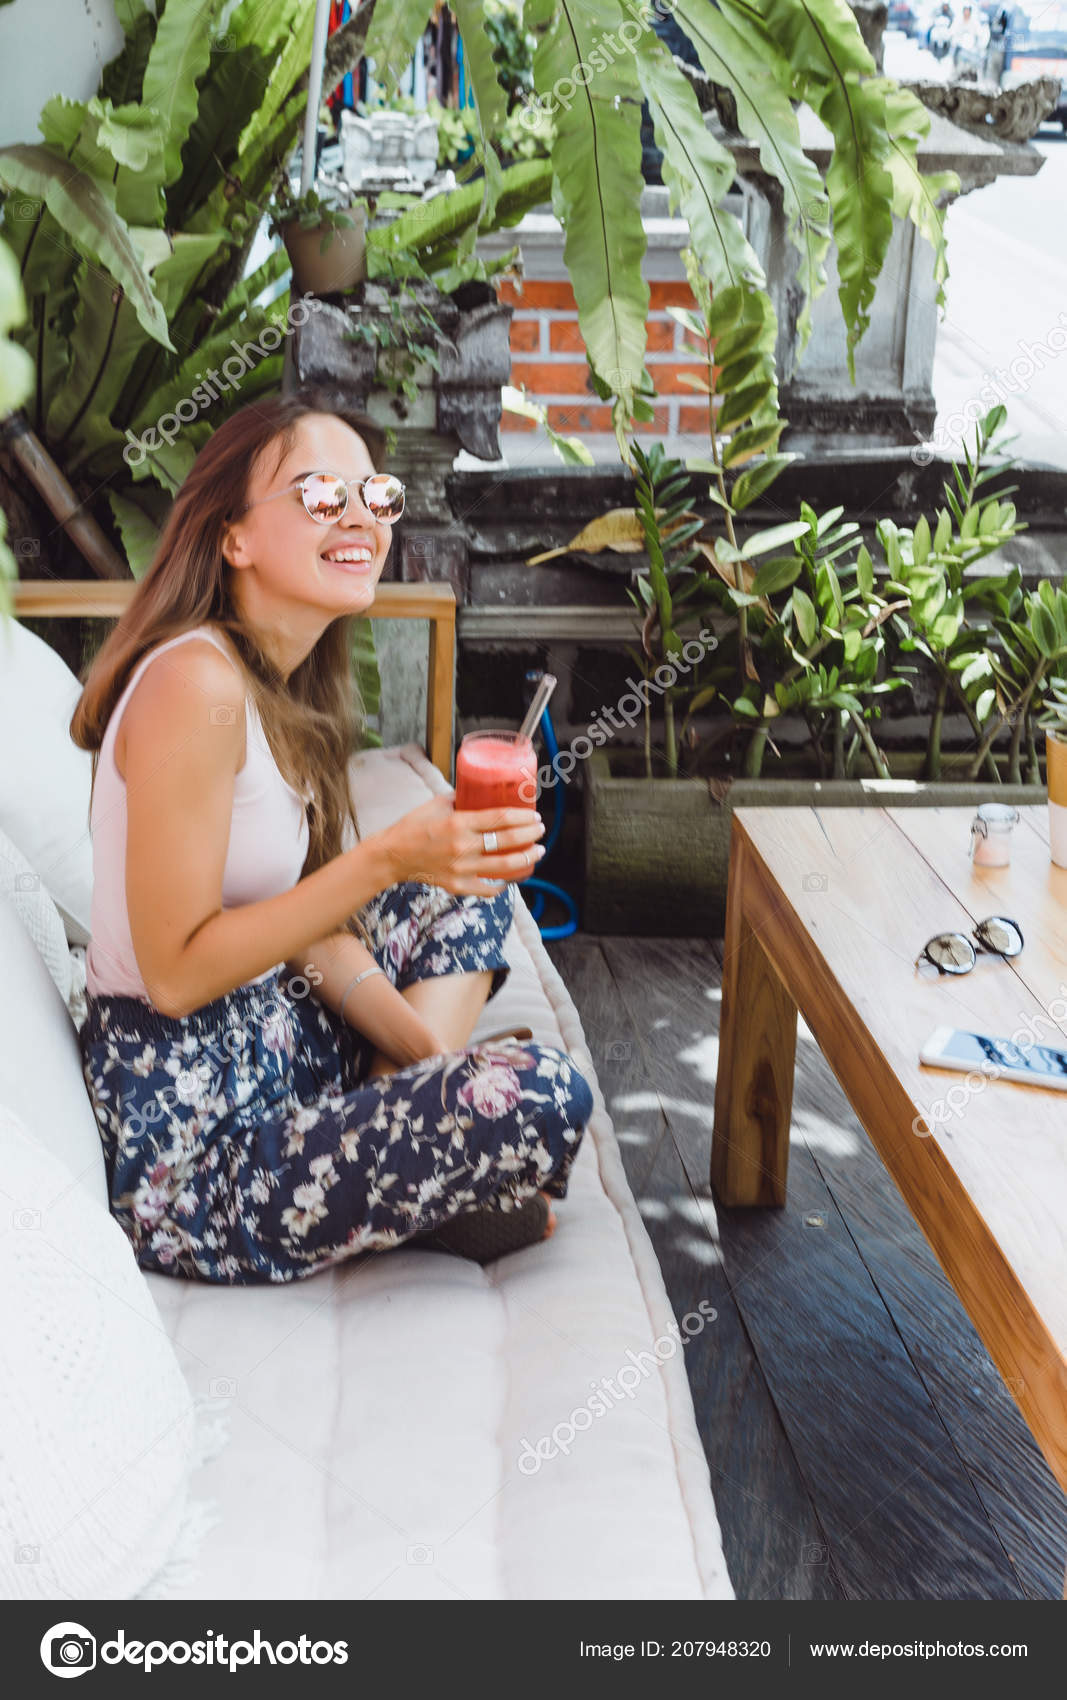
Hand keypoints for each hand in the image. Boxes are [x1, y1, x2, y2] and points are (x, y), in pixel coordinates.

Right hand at [376, 795, 545, 895]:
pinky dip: (503, 885)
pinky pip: (488, 889)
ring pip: (505, 866)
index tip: (535, 816)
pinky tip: (511, 878)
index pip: (501, 818)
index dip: (524, 817)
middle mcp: (463, 846)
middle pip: (508, 841)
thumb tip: (481, 790)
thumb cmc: (413, 826)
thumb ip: (460, 798)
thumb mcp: (436, 804)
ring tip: (537, 852)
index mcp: (459, 822)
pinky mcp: (458, 886)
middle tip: (540, 831)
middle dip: (531, 835)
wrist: (392, 856)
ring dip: (527, 858)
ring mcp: (461, 869)